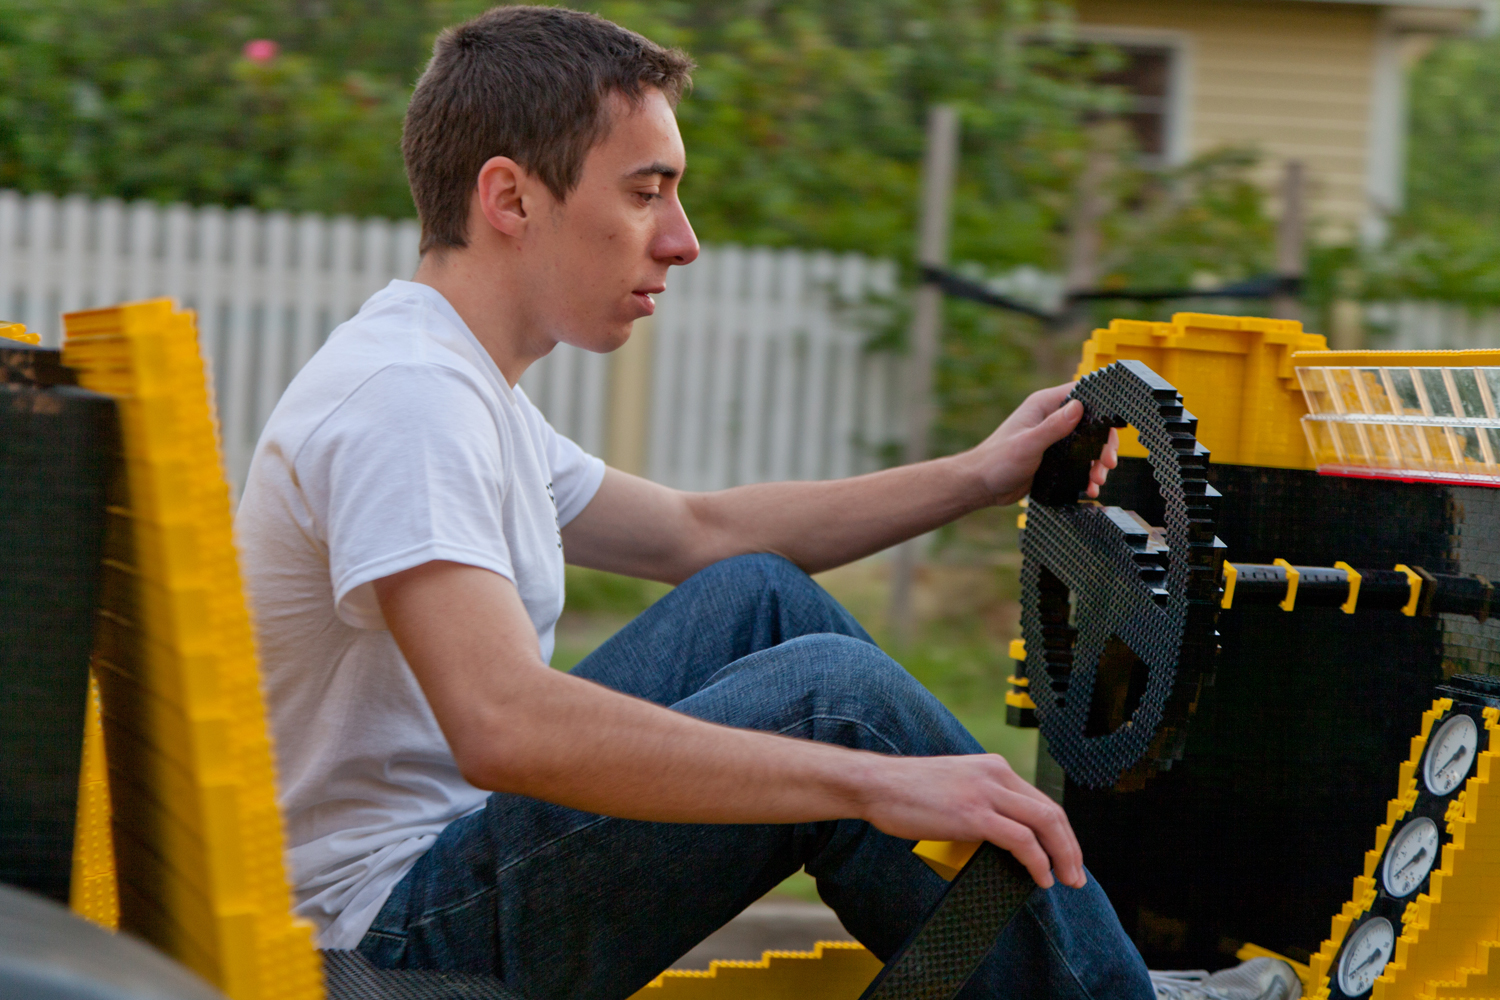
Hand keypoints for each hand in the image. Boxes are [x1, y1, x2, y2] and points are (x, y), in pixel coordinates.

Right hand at [860, 753, 1084, 888]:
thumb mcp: (954, 786)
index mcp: (993, 768)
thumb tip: (998, 836)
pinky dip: (1037, 861)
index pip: (1041, 800)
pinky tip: (1039, 878)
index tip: (1064, 856)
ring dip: (1062, 856)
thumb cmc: (906, 790)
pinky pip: (1021, 840)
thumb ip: (980, 801)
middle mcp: (996, 775)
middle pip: (1051, 811)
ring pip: (1045, 823)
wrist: (875, 784)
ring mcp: (985, 793)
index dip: (1060, 832)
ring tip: (1065, 881)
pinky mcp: (973, 814)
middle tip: (1075, 875)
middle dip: (1069, 847)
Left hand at [966, 383, 1117, 505]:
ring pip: (1087, 446)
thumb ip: (1053, 427)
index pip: (1082, 395)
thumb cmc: (997, 461)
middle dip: (1103, 445)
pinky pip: (1078, 462)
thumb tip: (1079, 407)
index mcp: (1044, 405)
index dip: (1102, 408)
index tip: (1112, 429)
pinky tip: (1090, 489)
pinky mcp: (1054, 458)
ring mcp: (1053, 439)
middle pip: (1091, 424)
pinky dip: (1087, 474)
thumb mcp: (1028, 444)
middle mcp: (1051, 418)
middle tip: (1107, 464)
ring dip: (1097, 463)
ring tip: (1097, 481)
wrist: (981, 486)